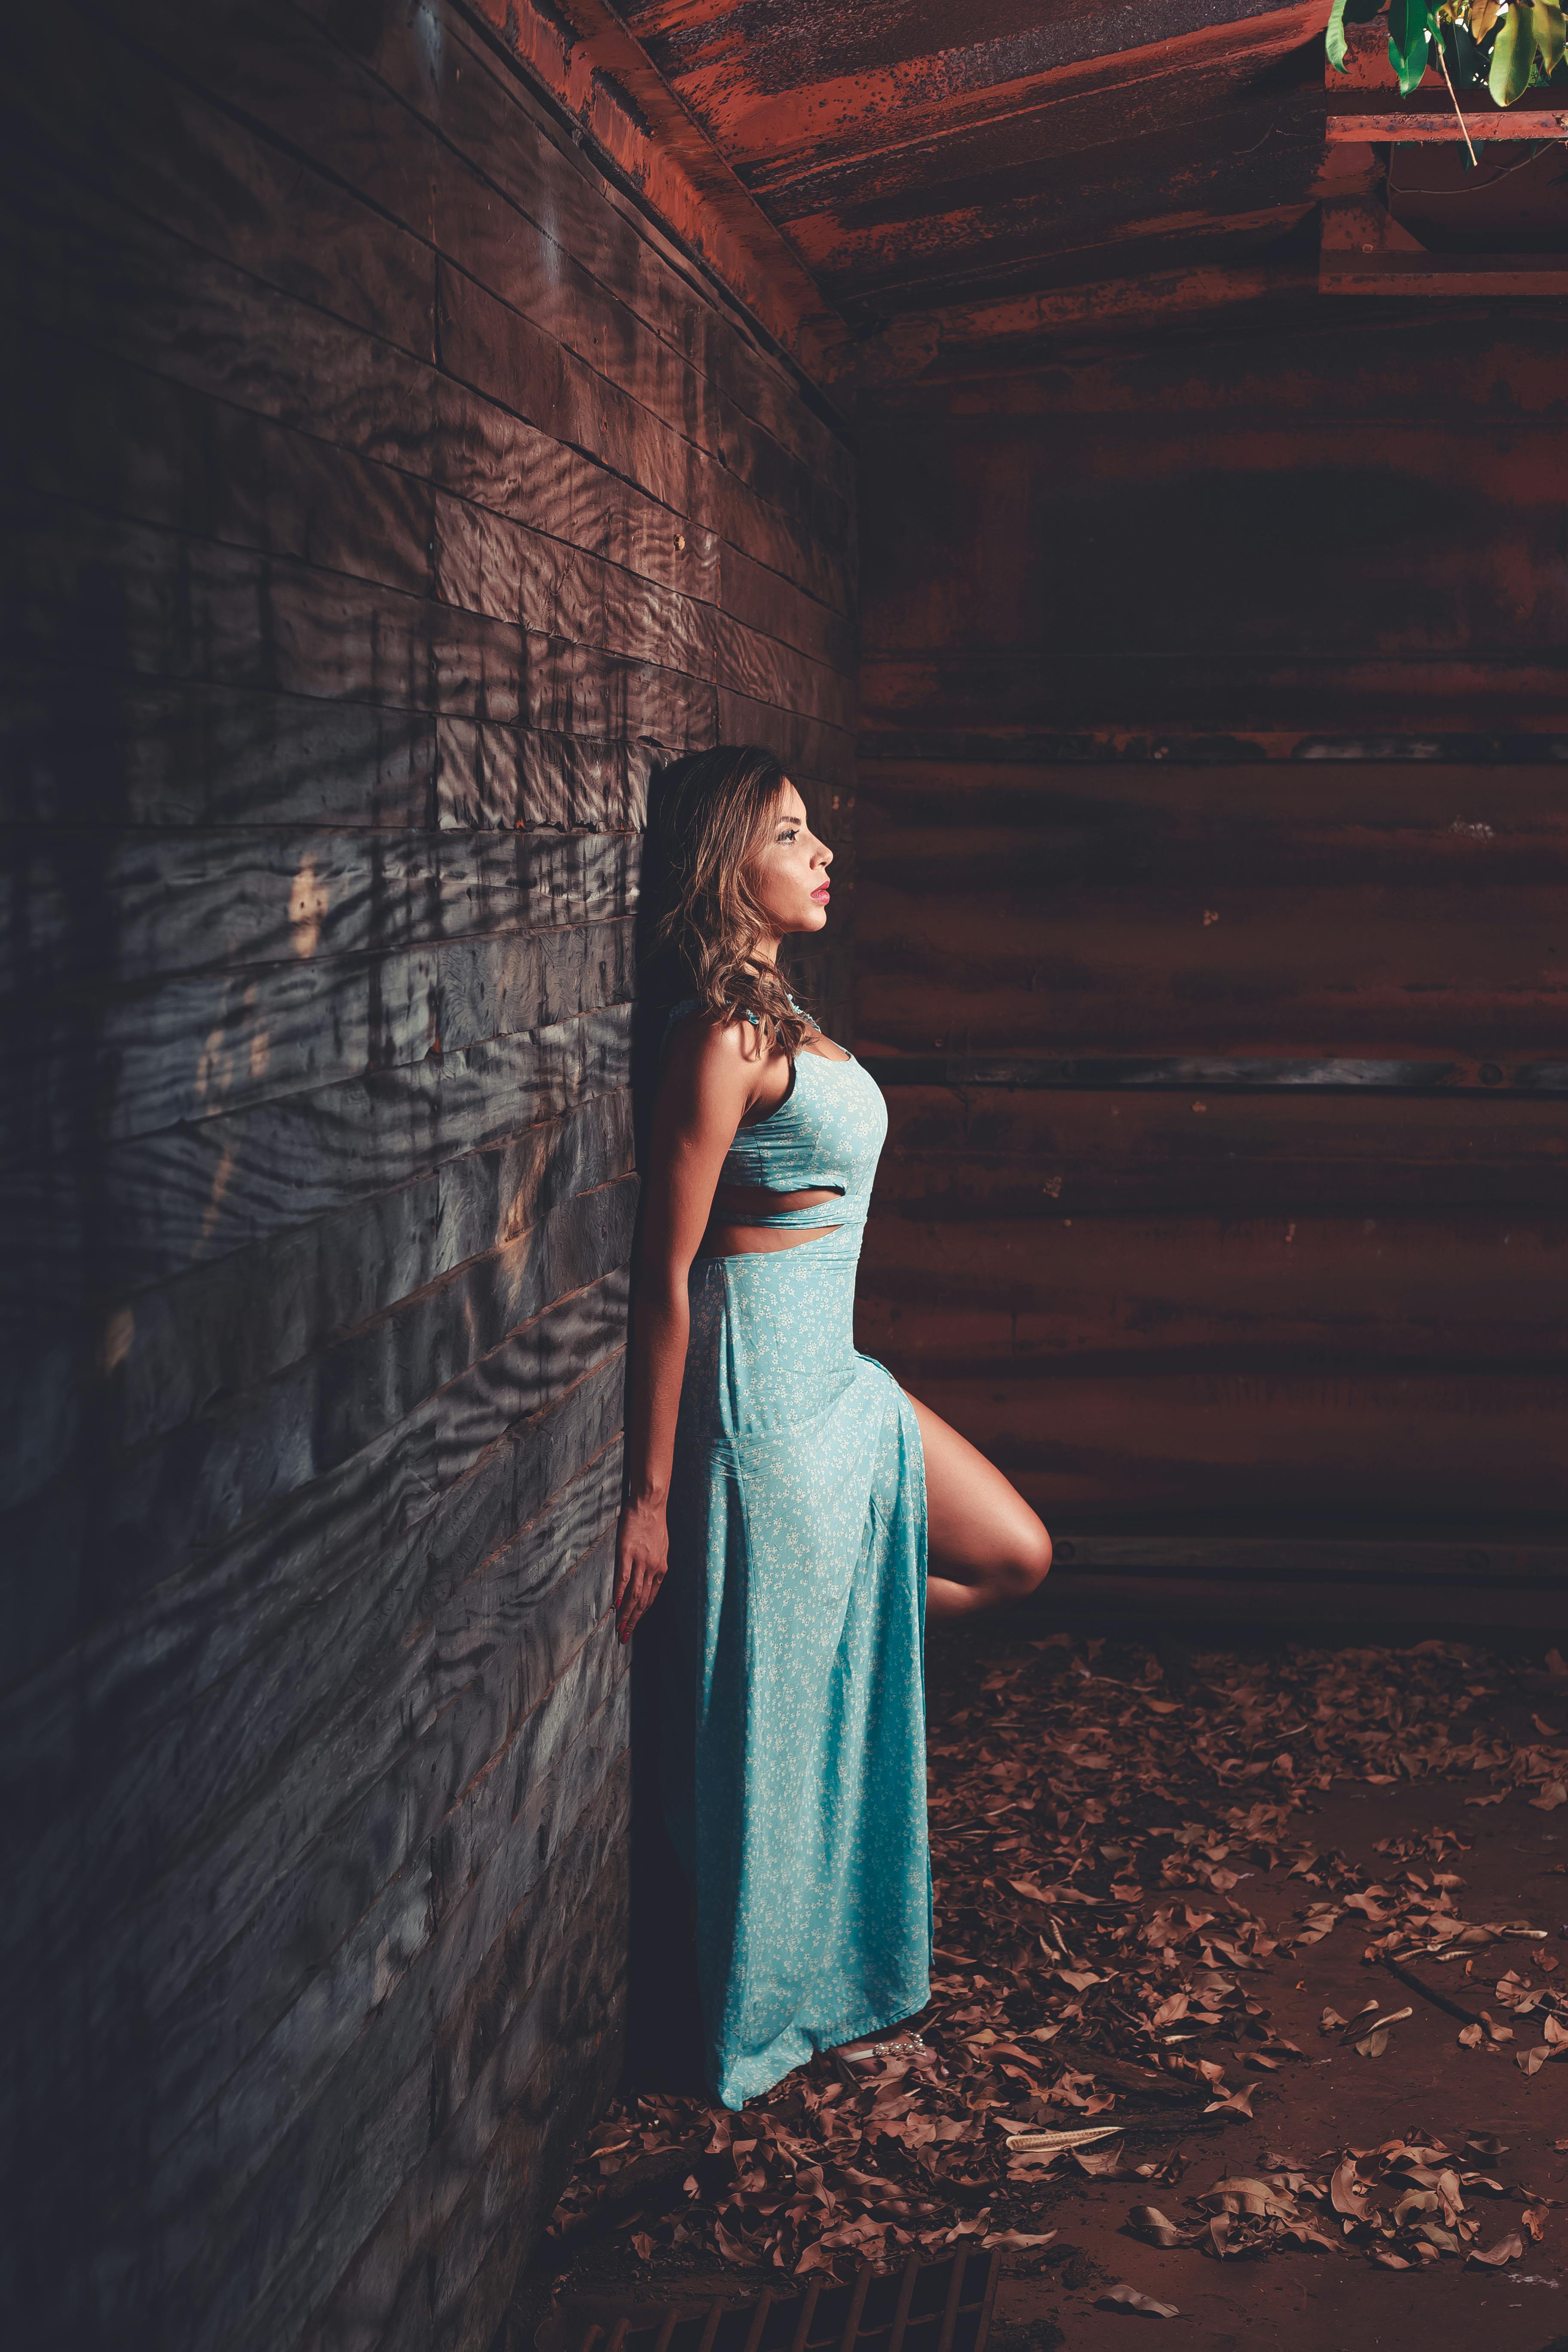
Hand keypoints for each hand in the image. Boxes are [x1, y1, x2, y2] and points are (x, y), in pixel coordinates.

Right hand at [614, 1496, 668, 1643]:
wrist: (650, 1504)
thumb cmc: (653, 1524)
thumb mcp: (661, 1547)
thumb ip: (655, 1564)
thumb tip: (649, 1578)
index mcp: (661, 1568)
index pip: (650, 1598)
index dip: (641, 1614)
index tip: (633, 1627)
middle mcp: (653, 1568)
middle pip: (642, 1601)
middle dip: (633, 1621)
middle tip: (624, 1636)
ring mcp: (641, 1561)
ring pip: (634, 1593)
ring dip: (626, 1613)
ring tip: (619, 1628)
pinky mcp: (628, 1552)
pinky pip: (624, 1577)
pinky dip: (620, 1593)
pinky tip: (616, 1605)